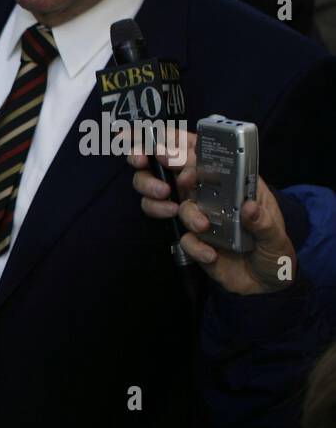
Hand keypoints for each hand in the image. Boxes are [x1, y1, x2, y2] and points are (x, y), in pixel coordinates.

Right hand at [128, 133, 295, 294]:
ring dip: (164, 209)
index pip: (196, 151)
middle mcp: (207, 191)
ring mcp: (195, 214)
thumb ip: (263, 221)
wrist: (266, 281)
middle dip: (151, 174)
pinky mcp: (191, 239)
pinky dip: (193, 246)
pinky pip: (180, 237)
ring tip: (198, 225)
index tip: (161, 150)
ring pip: (159, 200)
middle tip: (161, 188)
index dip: (174, 146)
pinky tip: (211, 253)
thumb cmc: (273, 247)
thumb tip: (248, 208)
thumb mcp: (276, 233)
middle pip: (165, 171)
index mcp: (228, 177)